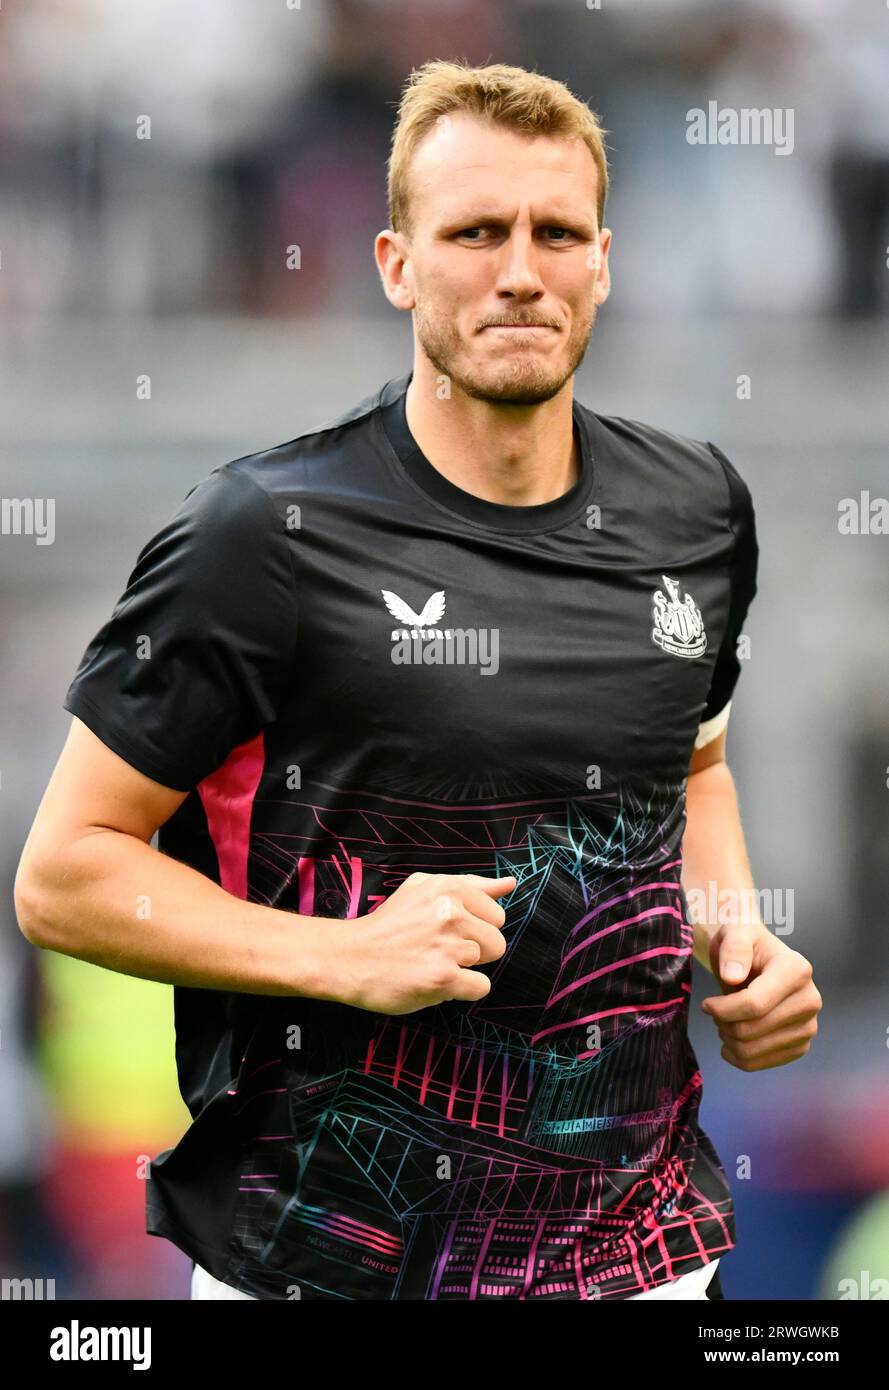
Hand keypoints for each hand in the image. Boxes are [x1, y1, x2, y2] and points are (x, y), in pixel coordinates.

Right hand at [338, 871, 514, 1014]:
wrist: (348, 958)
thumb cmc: (389, 926)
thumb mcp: (425, 890)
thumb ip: (472, 886)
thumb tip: (510, 884)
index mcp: (448, 887)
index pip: (497, 914)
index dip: (475, 927)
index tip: (446, 931)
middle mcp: (450, 912)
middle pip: (498, 941)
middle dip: (474, 950)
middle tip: (438, 949)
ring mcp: (447, 945)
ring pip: (487, 964)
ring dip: (463, 970)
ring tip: (431, 963)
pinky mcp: (443, 977)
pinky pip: (480, 987)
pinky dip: (461, 991)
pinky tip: (435, 981)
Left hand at [700, 923, 821, 1071]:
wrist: (755, 959)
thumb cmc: (743, 943)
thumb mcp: (734, 931)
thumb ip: (733, 948)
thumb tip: (733, 977)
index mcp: (797, 969)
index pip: (754, 1004)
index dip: (722, 1009)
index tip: (706, 1004)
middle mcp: (810, 999)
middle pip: (751, 1029)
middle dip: (723, 1023)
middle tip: (714, 1011)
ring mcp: (808, 1026)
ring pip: (753, 1050)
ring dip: (728, 1039)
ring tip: (724, 1021)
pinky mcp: (800, 1046)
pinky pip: (761, 1064)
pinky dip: (738, 1056)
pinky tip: (731, 1039)